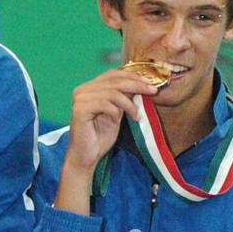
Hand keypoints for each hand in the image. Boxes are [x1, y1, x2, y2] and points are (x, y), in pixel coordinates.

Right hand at [54, 69, 158, 213]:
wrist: (87, 157)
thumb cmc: (100, 137)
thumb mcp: (117, 113)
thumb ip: (124, 98)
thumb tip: (142, 84)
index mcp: (90, 88)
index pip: (113, 74)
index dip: (133, 76)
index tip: (150, 83)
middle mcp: (82, 90)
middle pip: (114, 80)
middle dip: (137, 85)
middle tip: (153, 91)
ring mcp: (80, 98)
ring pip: (112, 92)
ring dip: (129, 104)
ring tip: (136, 116)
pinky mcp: (79, 109)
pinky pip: (105, 104)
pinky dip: (116, 112)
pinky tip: (117, 121)